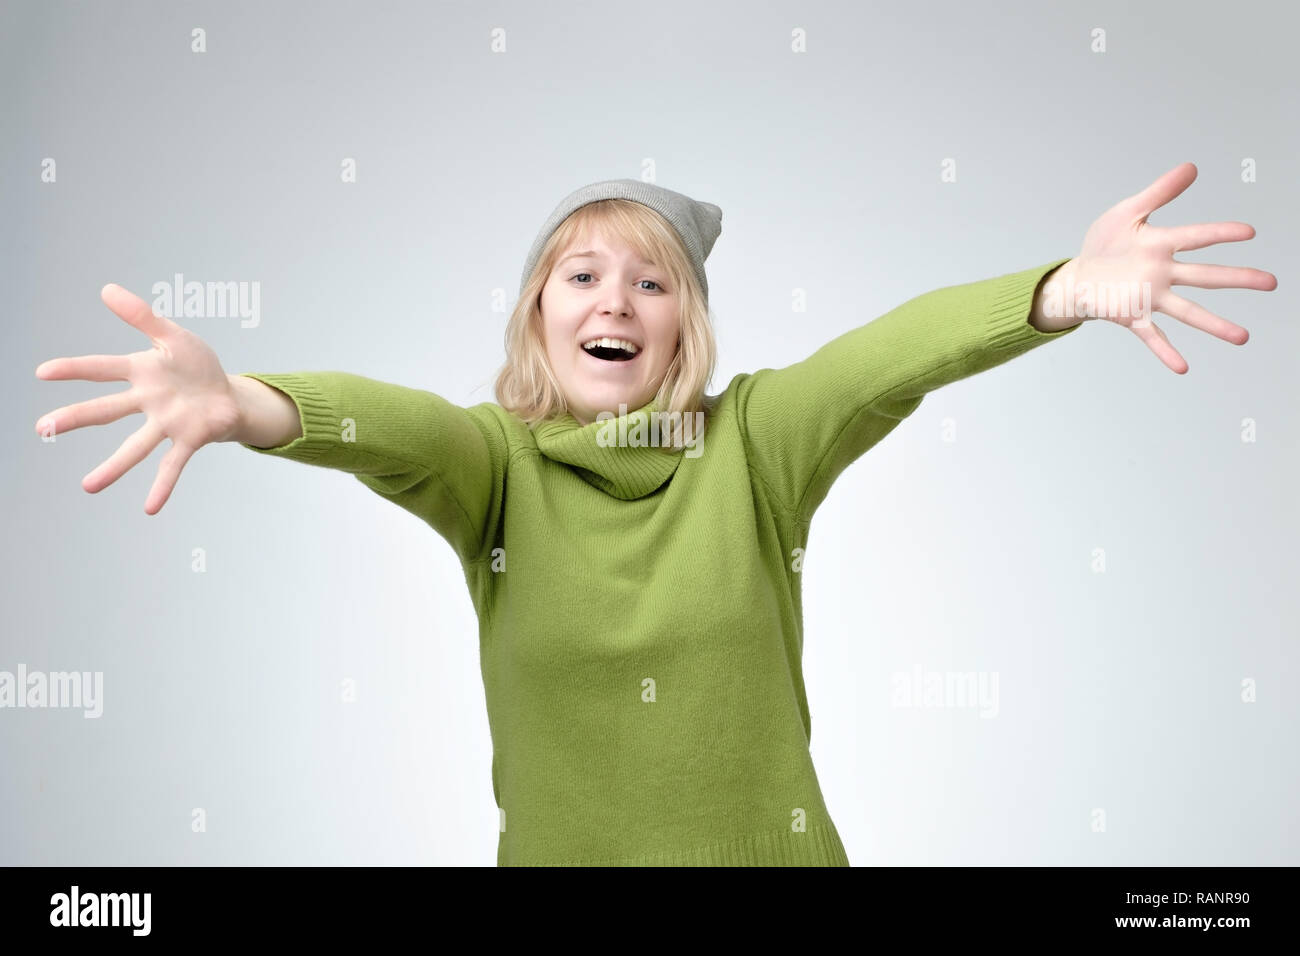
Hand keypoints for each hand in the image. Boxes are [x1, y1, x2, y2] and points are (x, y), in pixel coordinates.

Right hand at [34, 284, 242, 514]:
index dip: (74, 369)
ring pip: (134, 447)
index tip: (43, 372)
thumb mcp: (174, 336)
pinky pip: (172, 465)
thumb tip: (106, 289)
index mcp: (142, 372)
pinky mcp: (188, 440)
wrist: (229, 396)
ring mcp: (166, 424)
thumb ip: (143, 316)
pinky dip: (162, 486)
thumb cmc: (197, 367)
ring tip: (88, 487)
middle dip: (74, 419)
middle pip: (105, 411)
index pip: (101, 368)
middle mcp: (147, 402)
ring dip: (112, 468)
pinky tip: (149, 508)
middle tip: (41, 429)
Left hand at [1062, 162, 1276, 372]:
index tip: (1249, 233)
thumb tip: (1191, 166)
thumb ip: (1159, 192)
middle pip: (1204, 276)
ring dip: (1214, 324)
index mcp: (1161, 245)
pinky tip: (1182, 367)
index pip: (1197, 237)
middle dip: (1237, 278)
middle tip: (1271, 282)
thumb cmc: (1104, 245)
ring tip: (1243, 337)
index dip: (1221, 234)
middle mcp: (1162, 273)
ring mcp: (1149, 297)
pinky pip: (1152, 336)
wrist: (1078, 277)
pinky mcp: (1131, 317)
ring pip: (1187, 311)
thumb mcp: (1127, 212)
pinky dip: (1166, 351)